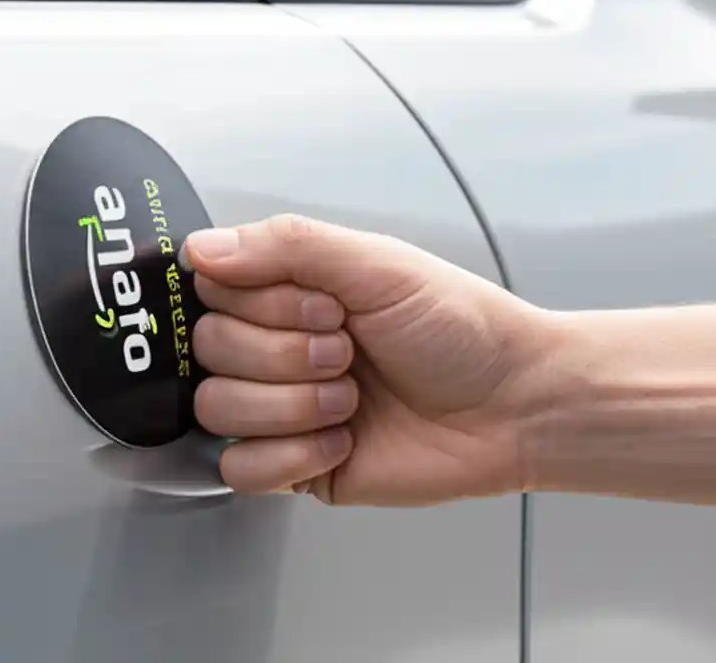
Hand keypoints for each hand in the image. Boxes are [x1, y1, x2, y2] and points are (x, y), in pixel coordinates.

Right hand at [184, 215, 556, 505]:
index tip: (325, 307)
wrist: (515, 406)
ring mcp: (281, 408)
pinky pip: (239, 469)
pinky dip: (290, 455)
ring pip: (218, 408)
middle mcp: (279, 346)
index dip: (262, 305)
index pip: (212, 290)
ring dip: (291, 405)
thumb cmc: (463, 331)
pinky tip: (341, 441)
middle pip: (210, 350)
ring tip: (350, 399)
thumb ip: (286, 246)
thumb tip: (201, 248)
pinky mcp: (294, 466)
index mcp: (291, 292)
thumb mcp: (378, 264)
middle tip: (346, 353)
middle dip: (286, 355)